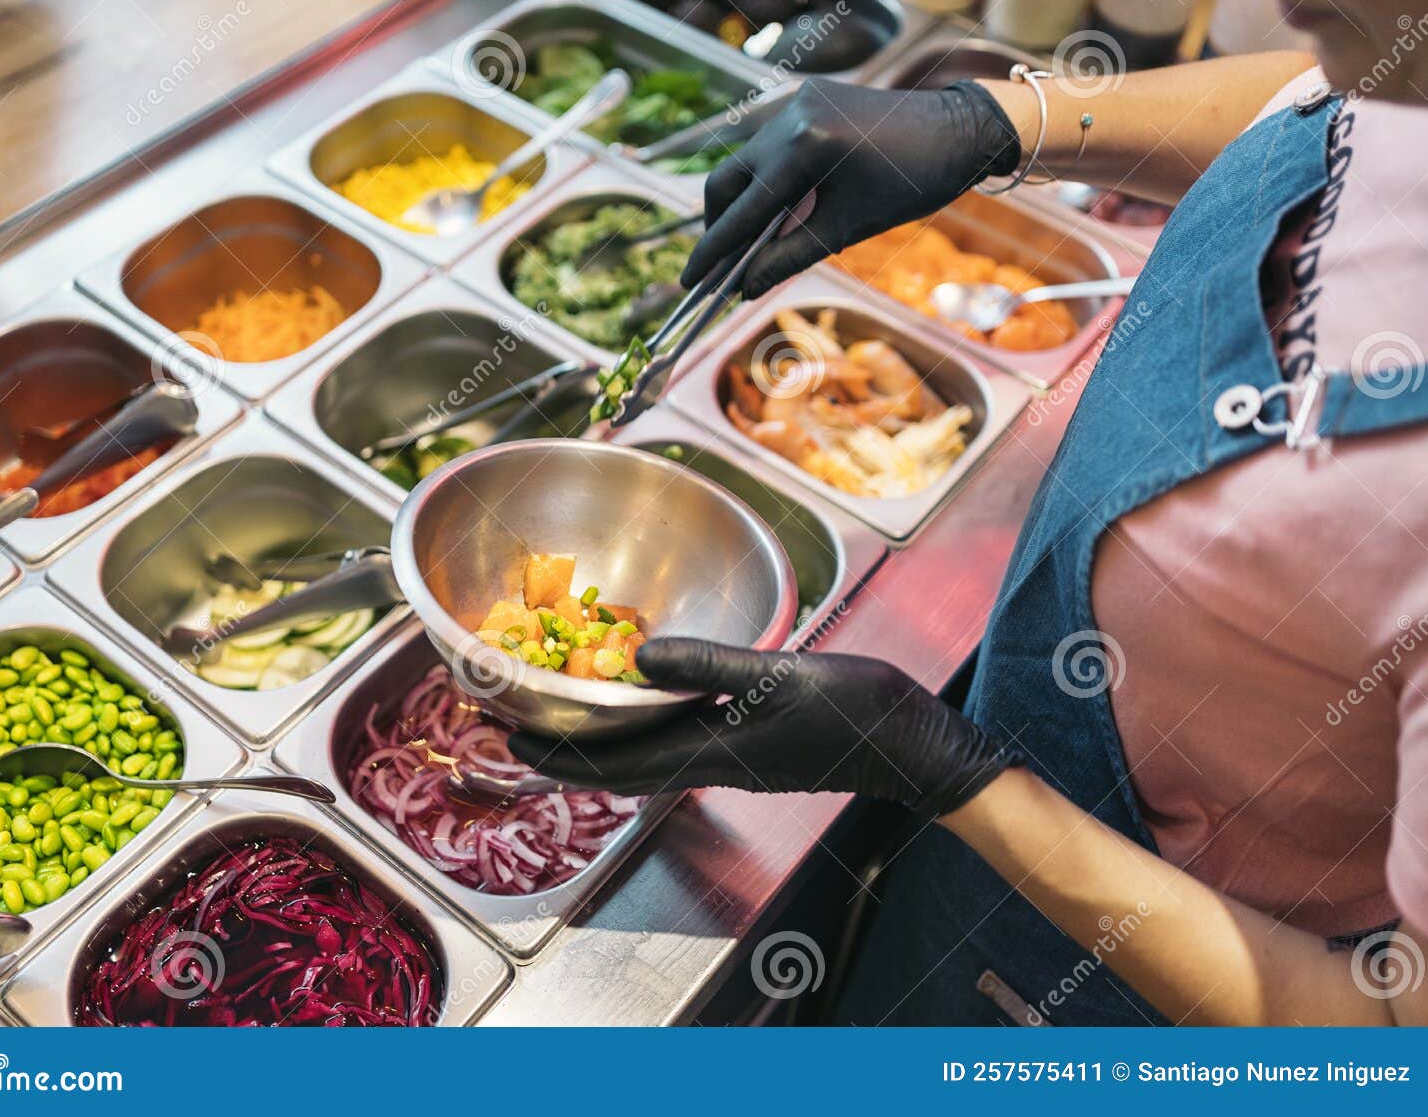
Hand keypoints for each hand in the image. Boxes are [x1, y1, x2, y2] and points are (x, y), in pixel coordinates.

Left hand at [508, 637, 1018, 815]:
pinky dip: (645, 727)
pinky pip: (678, 742)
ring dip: (603, 741)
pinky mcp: (751, 746)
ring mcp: (733, 758)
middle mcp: (713, 763)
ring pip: (647, 756)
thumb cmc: (857, 714)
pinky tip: (643, 702)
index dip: (560, 759)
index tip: (512, 742)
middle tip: (521, 727)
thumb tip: (637, 659)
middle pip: (620, 767)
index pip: (615, 768)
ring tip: (568, 715)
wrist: (914, 747)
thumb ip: (708, 666)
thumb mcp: (780, 678)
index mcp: (711, 754)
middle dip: (569, 752)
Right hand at [681, 80, 1019, 297]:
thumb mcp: (849, 227)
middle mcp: (790, 117)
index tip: (690, 282)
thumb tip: (744, 287)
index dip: (713, 250)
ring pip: (745, 163)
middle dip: (720, 226)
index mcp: (804, 148)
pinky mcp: (807, 99)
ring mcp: (796, 102)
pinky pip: (769, 146)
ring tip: (755, 242)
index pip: (742, 210)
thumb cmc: (914, 183)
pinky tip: (782, 209)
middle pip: (727, 180)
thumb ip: (790, 257)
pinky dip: (766, 181)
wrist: (959, 130)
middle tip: (723, 266)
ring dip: (743, 204)